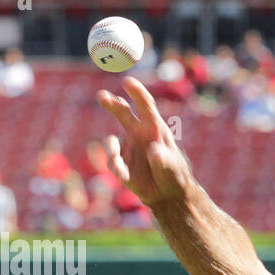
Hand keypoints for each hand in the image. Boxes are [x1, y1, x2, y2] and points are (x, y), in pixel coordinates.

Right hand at [97, 76, 190, 207]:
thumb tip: (155, 151)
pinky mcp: (119, 162)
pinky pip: (112, 161)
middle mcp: (137, 132)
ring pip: (111, 141)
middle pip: (122, 113)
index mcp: (154, 127)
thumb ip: (164, 159)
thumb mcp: (172, 168)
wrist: (165, 193)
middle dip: (111, 103)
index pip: (145, 105)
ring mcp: (126, 146)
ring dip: (111, 148)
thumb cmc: (173, 174)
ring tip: (116, 160)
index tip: (127, 81)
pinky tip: (124, 176)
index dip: (137, 92)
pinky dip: (116, 167)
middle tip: (101, 96)